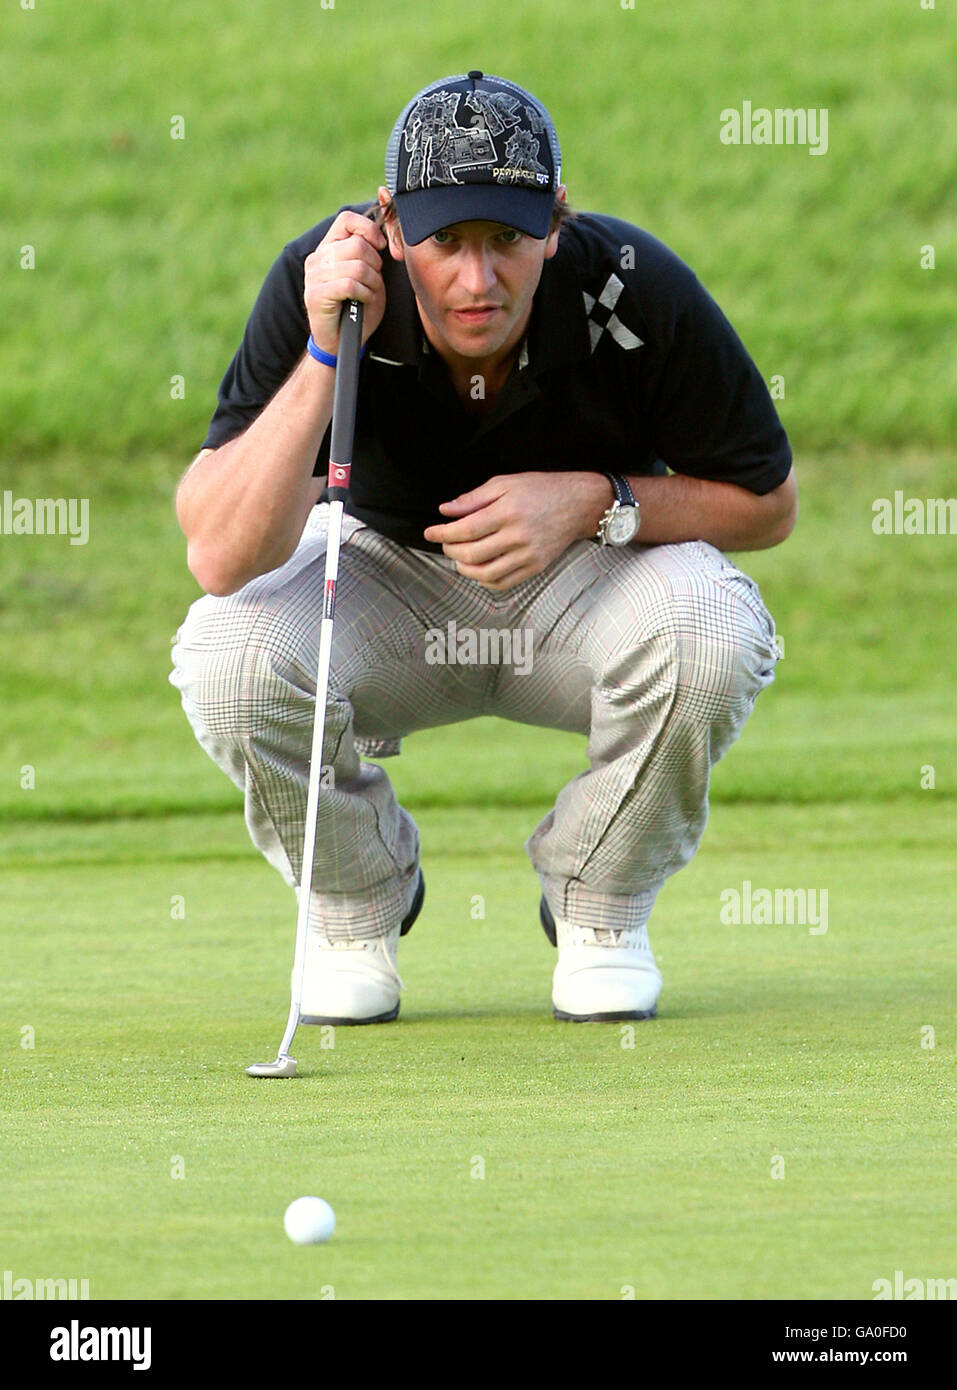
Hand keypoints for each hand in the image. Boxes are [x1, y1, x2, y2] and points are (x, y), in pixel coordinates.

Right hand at [303, 211, 387, 356]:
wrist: (340, 341)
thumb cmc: (356, 308)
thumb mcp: (366, 275)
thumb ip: (368, 253)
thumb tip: (381, 236)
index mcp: (328, 248)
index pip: (346, 220)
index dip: (369, 229)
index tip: (380, 246)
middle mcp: (317, 258)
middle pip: (357, 245)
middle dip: (375, 264)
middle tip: (374, 281)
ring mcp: (314, 276)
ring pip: (356, 266)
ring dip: (372, 283)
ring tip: (369, 293)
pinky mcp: (316, 295)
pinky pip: (350, 285)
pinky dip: (365, 294)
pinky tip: (363, 301)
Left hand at [423, 472, 612, 591]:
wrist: (579, 504)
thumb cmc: (542, 490)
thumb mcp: (506, 482)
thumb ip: (474, 498)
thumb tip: (446, 510)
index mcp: (508, 512)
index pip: (465, 530)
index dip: (442, 534)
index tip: (430, 532)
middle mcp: (518, 536)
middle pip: (471, 554)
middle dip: (450, 550)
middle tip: (446, 542)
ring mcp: (527, 555)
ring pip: (484, 573)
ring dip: (463, 568)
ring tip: (459, 557)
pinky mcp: (535, 567)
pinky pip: (502, 583)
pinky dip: (484, 580)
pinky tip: (478, 570)